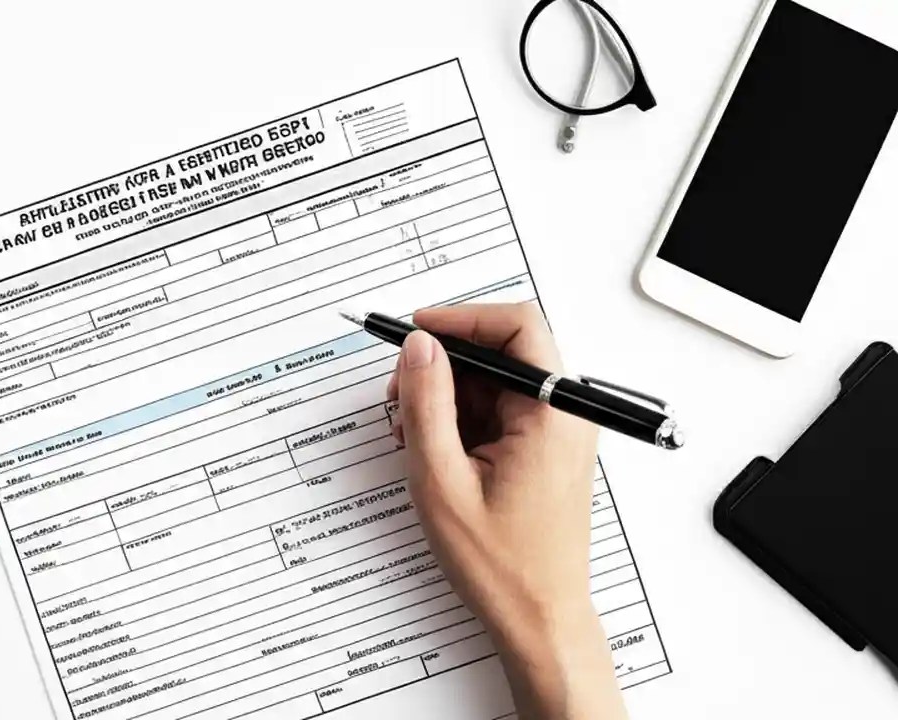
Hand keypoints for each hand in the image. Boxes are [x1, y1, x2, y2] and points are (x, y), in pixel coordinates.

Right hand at [387, 303, 625, 719]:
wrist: (539, 622)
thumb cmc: (503, 568)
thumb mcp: (443, 481)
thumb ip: (427, 405)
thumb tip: (418, 348)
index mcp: (553, 414)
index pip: (517, 326)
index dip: (461, 318)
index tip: (416, 332)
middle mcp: (564, 415)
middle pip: (501, 351)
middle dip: (443, 363)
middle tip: (400, 392)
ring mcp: (555, 433)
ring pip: (493, 382)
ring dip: (446, 395)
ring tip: (411, 433)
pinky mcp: (542, 450)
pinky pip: (497, 412)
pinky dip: (459, 421)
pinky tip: (433, 450)